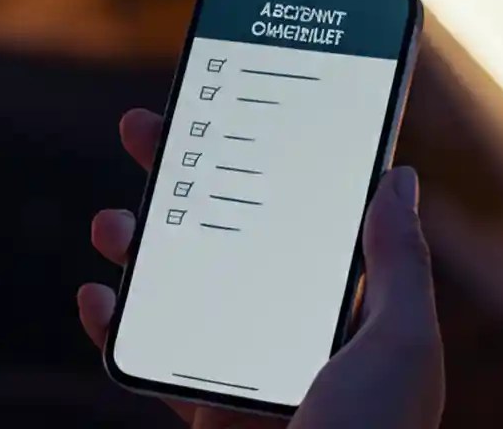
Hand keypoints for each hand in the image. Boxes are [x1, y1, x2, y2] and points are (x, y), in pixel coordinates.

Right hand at [78, 109, 444, 428]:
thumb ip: (401, 267)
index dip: (268, 157)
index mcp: (347, 312)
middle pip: (228, 235)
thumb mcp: (403, 349)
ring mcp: (243, 373)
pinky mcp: (204, 414)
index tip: (232, 104)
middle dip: (181, 176)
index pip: (302, 215)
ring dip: (139, 246)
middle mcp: (293, 335)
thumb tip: (399, 178)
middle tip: (146, 127)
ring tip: (113, 222)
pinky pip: (149, 360)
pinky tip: (99, 298)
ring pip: (181, 289)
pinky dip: (116, 327)